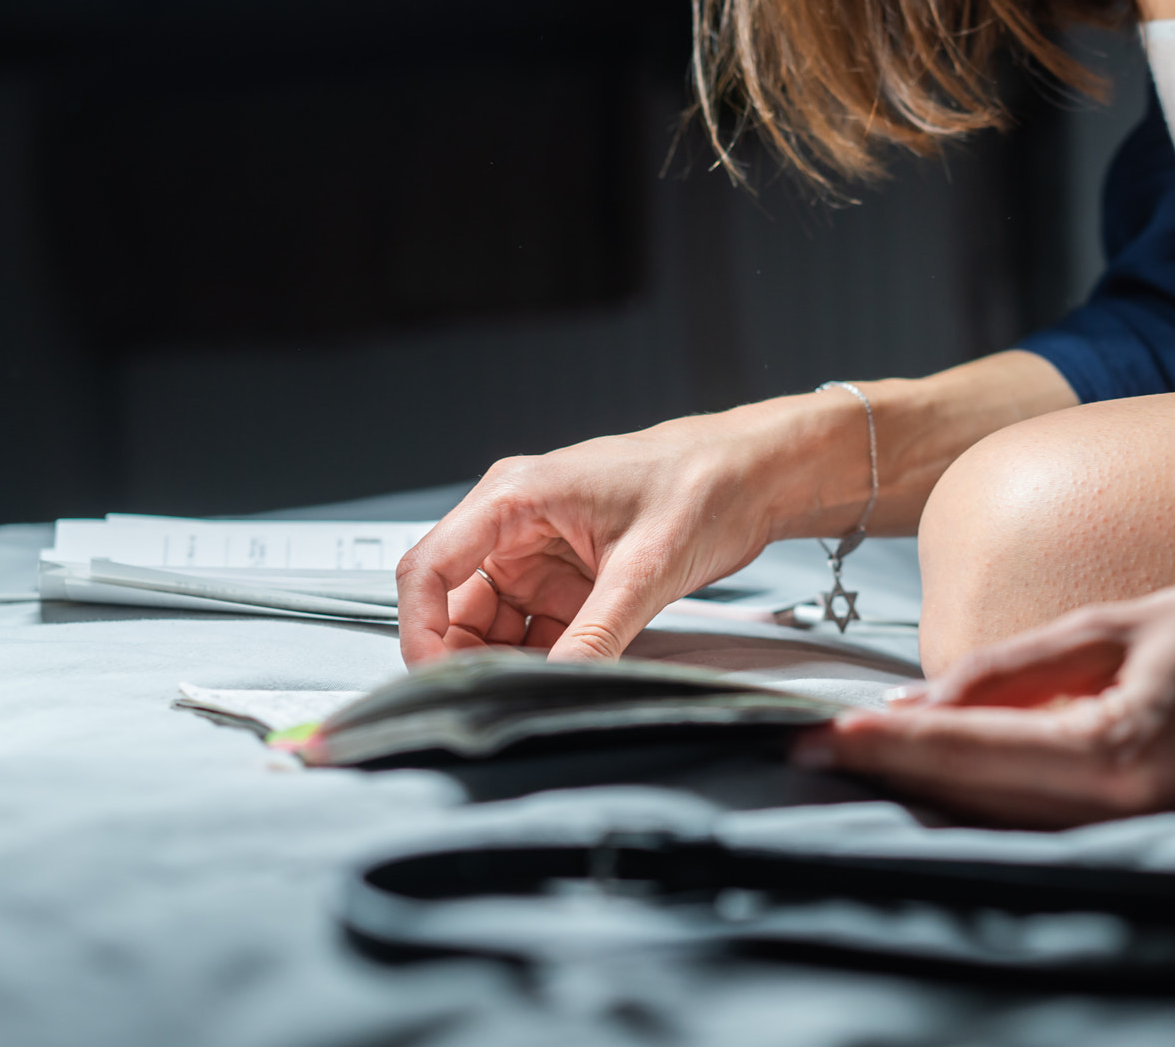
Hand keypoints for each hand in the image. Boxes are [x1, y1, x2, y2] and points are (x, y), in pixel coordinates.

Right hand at [393, 401, 841, 663]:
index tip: (437, 678)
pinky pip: (533, 628)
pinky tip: (563, 676)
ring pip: (492, 622)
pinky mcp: (566, 577)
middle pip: (454, 603)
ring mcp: (539, 551)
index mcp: (515, 497)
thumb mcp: (648, 566)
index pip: (429, 567)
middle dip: (467, 656)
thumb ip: (598, 631)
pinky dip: (541, 656)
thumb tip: (560, 682)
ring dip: (508, 661)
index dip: (421, 630)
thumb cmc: (703, 482)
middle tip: (496, 700)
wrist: (754, 474)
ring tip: (537, 691)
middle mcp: (515, 523)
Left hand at [796, 574, 1174, 826]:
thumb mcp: (1116, 625)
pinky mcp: (1157, 837)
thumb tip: (918, 703)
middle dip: (891, 777)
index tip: (818, 737)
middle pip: (979, 806)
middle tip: (809, 755)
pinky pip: (1051, 828)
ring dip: (930, 798)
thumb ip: (1014, 671)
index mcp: (1123, 755)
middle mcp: (1133, 813)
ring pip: (1007, 826)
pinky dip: (988, 806)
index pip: (974, 756)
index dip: (889, 747)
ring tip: (856, 766)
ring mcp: (1149, 838)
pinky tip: (941, 779)